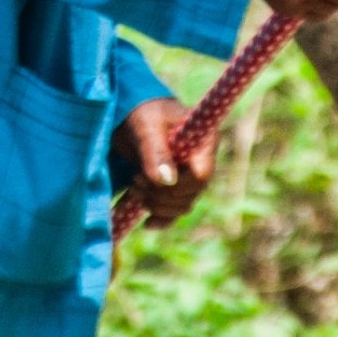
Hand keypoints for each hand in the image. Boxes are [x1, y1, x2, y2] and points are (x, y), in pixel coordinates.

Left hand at [115, 96, 218, 226]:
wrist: (133, 115)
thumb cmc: (142, 112)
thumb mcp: (146, 126)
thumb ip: (155, 151)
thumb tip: (166, 181)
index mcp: (204, 141)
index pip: (201, 175)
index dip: (178, 184)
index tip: (150, 178)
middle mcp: (203, 161)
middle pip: (190, 194)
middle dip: (160, 194)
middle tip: (135, 179)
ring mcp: (191, 177)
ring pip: (182, 206)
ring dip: (156, 204)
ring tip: (134, 187)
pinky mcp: (178, 188)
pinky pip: (176, 212)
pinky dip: (162, 220)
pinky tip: (148, 224)